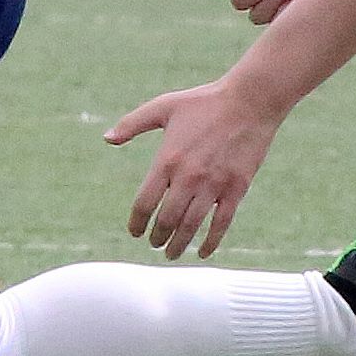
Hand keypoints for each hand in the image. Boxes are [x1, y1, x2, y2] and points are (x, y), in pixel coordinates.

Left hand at [106, 74, 285, 258]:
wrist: (249, 101)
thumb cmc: (203, 102)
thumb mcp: (163, 107)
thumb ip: (132, 124)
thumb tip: (107, 138)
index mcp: (166, 160)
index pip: (144, 203)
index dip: (137, 222)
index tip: (135, 232)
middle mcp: (188, 178)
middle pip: (166, 220)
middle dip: (157, 237)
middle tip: (154, 243)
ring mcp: (213, 186)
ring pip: (191, 226)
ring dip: (179, 245)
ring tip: (171, 254)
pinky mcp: (236, 189)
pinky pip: (221, 224)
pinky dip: (211, 242)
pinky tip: (202, 251)